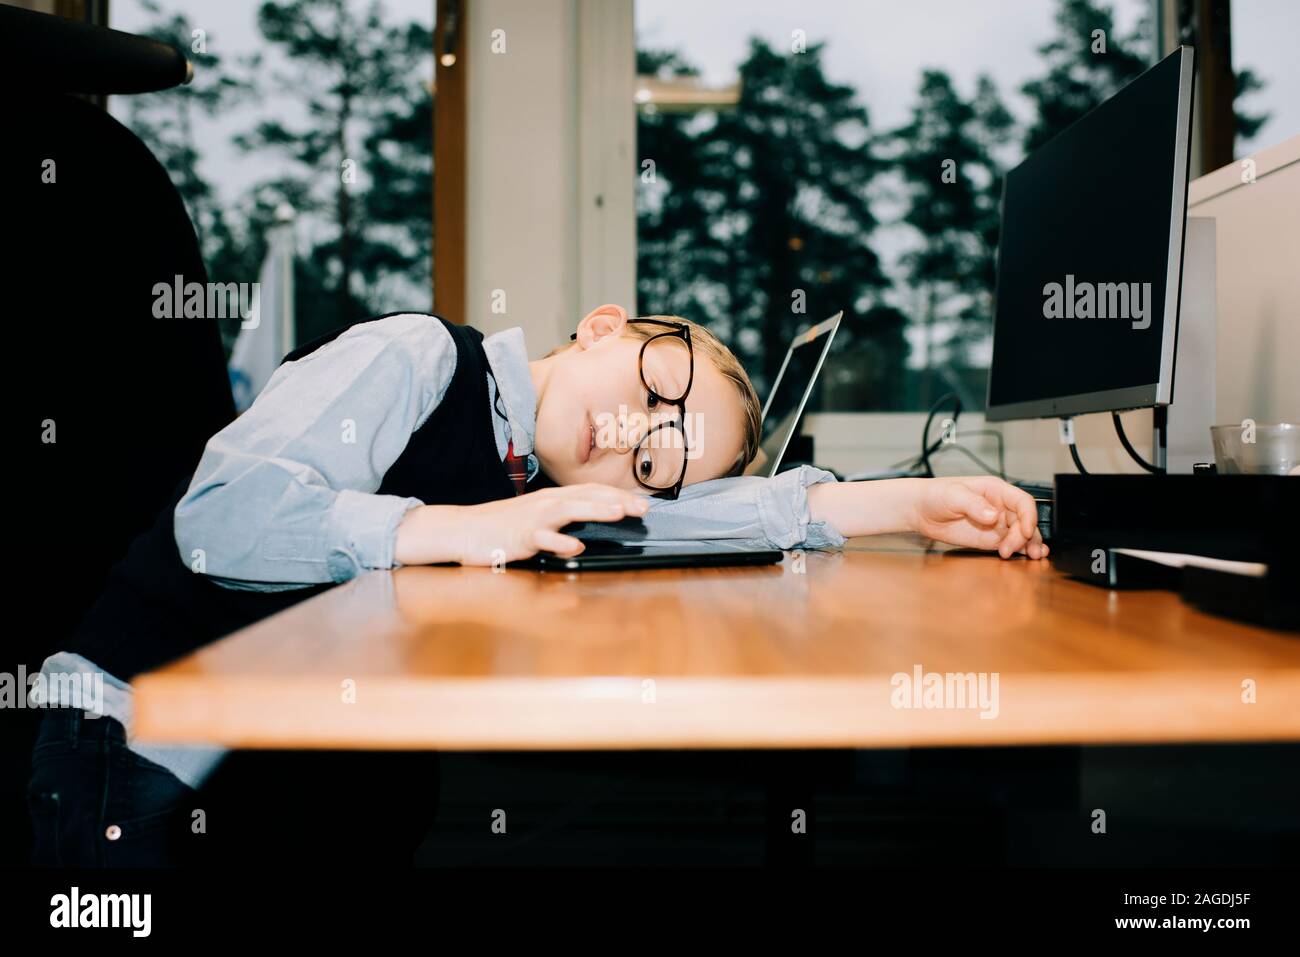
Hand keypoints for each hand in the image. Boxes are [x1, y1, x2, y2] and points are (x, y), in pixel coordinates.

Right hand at [394, 483, 648, 566]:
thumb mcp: (538, 518)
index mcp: (553, 499)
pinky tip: (576, 547)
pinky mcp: (519, 537)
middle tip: (645, 507)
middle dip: (617, 501)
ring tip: (620, 513)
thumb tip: (593, 519)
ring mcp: (533, 519)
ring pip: (569, 511)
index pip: (591, 492)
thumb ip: (565, 518)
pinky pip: (541, 539)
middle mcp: (546, 504)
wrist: (464, 530)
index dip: (618, 495)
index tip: (644, 502)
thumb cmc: (503, 526)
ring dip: (595, 510)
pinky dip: (559, 542)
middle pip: (587, 497)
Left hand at [907, 476, 1047, 559]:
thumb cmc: (935, 495)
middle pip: (1024, 521)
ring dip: (1029, 545)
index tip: (1025, 531)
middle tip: (1010, 549)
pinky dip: (1020, 551)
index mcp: (995, 490)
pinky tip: (1026, 557)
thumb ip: (974, 504)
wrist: (920, 511)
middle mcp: (1000, 507)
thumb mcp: (953, 495)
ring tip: (1031, 556)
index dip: (1028, 516)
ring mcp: (996, 524)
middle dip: (1024, 536)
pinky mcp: (989, 539)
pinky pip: (1009, 545)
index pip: (1022, 502)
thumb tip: (993, 516)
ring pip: (1021, 534)